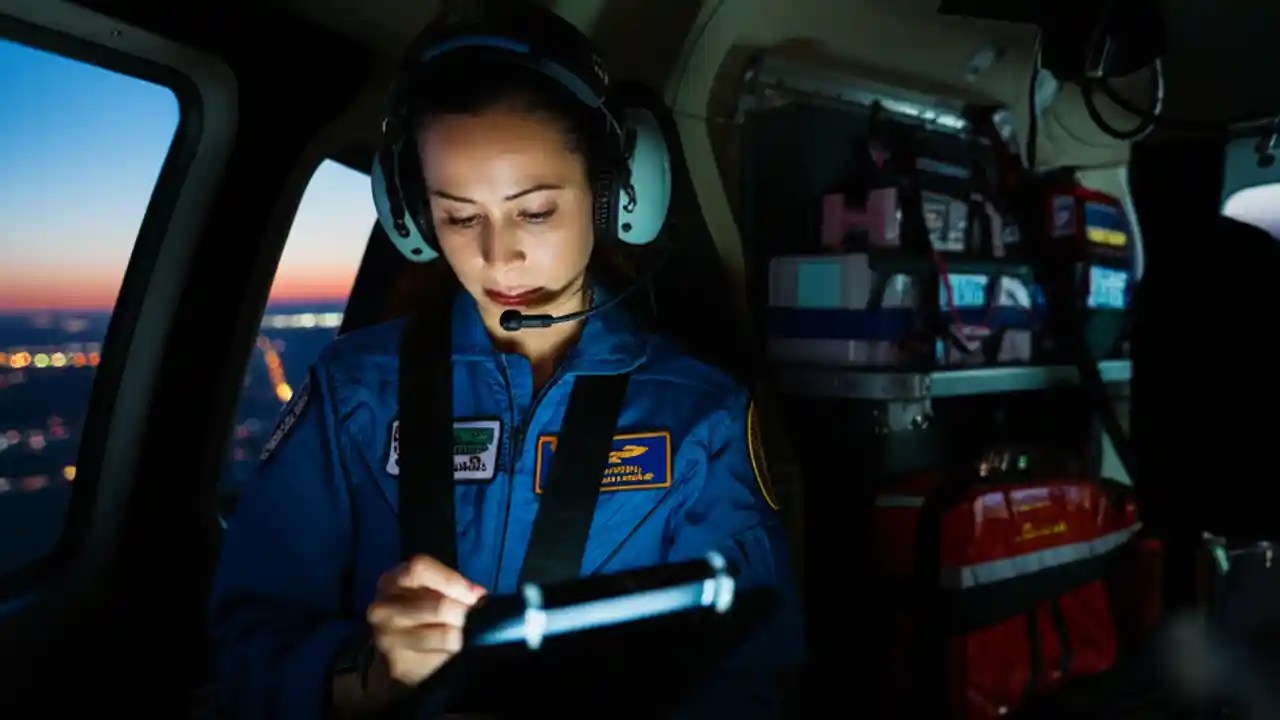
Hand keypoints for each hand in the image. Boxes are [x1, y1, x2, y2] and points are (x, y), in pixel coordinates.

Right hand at [365, 555, 486, 696]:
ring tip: (454, 636)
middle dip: (462, 613)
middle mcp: (383, 607)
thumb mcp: (433, 590)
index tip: (472, 595)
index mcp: (392, 580)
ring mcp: (386, 638)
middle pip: (440, 606)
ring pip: (446, 634)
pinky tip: (443, 653)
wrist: (393, 654)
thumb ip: (454, 586)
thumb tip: (478, 594)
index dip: (452, 580)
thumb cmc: (420, 612)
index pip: (420, 569)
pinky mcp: (397, 665)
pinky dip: (450, 655)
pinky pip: (442, 659)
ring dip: (459, 635)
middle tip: (464, 619)